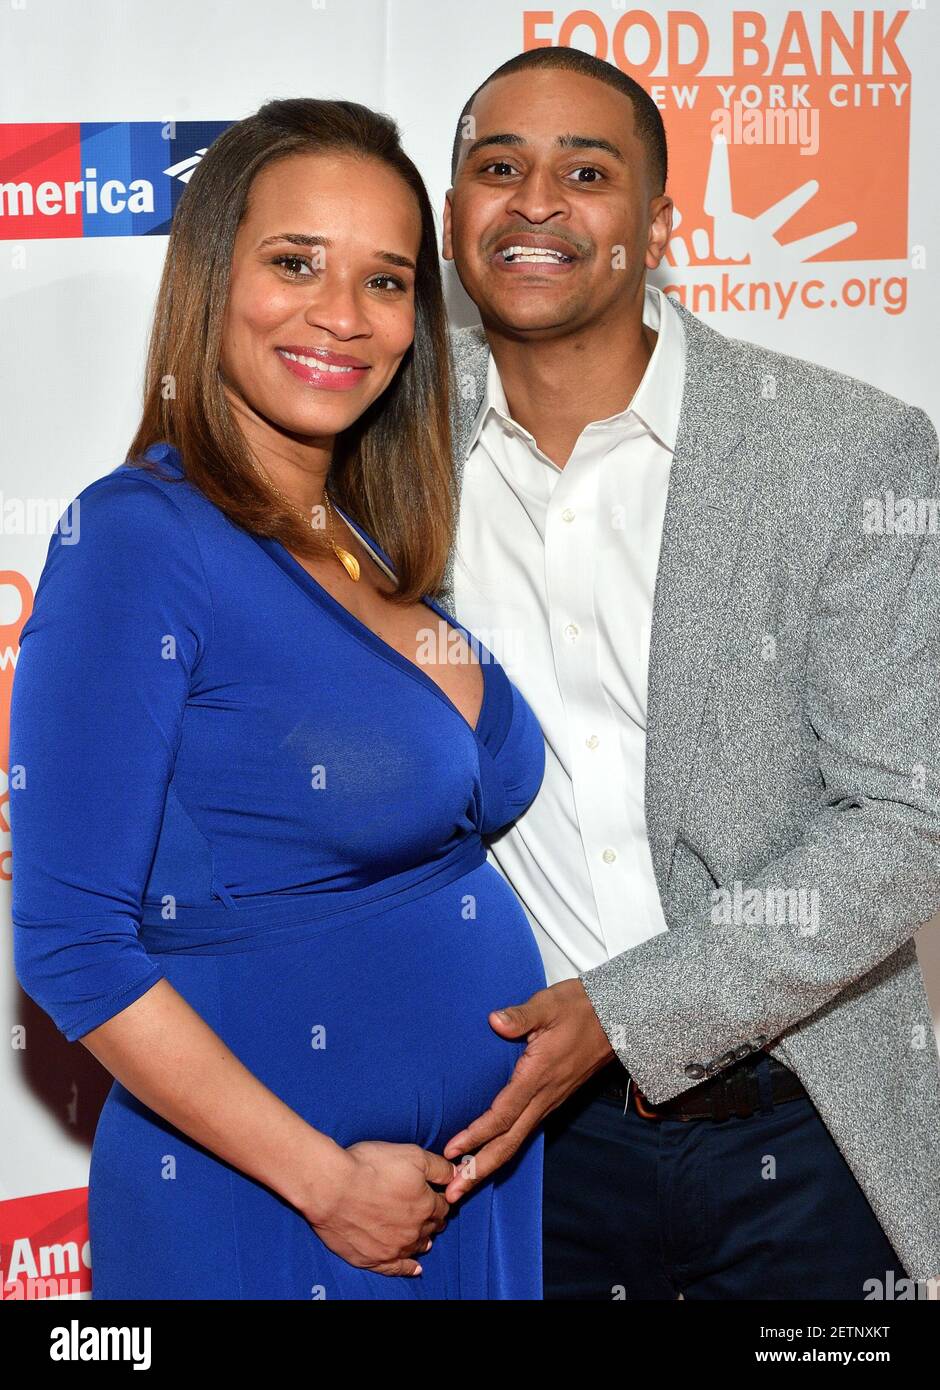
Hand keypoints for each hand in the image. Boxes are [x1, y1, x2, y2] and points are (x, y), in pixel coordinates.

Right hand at [302, 1140, 455, 1275]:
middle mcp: (414, 1231)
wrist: (332, 1187)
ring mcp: (394, 1248)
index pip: (443, 1205)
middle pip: (432, 1226)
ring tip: (423, 1236)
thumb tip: (458, 1173)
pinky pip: (397, 1269)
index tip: (435, 1193)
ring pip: (417, 1247)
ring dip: (422, 1239)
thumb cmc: (370, 1166)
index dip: (439, 1197)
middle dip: (432, 1217)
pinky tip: (415, 1268)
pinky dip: (407, 1268)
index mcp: (426, 1205)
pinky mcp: (373, 1259)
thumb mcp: (412, 1155)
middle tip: (426, 1210)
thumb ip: (439, 1167)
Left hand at [442, 979, 613, 1201]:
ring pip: (517, 1140)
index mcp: (538, 1075)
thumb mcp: (549, 1004)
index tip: (452, 1150)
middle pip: (509, 1141)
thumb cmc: (580, 1009)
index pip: (504, 1113)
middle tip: (453, 1192)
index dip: (477, 1134)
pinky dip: (504, 1147)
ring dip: (490, 1163)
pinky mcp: (553, 1098)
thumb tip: (495, 1021)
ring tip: (465, 1182)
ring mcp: (550, 1100)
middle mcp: (545, 1096)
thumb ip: (521, 1016)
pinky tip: (489, 1154)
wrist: (618, 1020)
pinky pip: (525, 1130)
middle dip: (480, 1168)